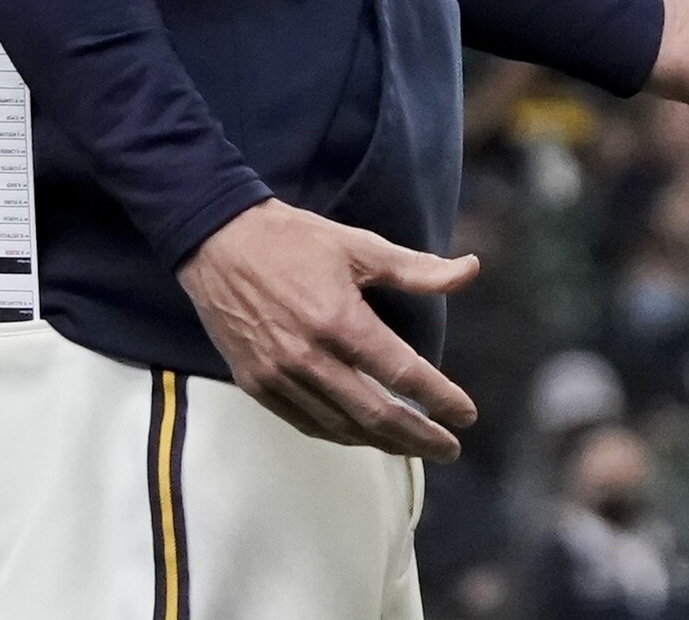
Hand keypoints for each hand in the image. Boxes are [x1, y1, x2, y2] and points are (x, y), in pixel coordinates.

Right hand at [176, 199, 479, 460]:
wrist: (218, 243)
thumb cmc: (295, 240)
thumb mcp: (361, 246)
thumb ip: (418, 269)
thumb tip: (470, 270)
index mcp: (340, 321)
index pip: (402, 373)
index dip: (439, 398)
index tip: (466, 415)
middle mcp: (309, 357)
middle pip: (375, 414)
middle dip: (418, 438)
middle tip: (449, 449)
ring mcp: (278, 376)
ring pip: (339, 427)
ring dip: (381, 443)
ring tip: (413, 448)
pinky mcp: (255, 384)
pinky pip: (305, 423)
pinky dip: (339, 436)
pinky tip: (363, 437)